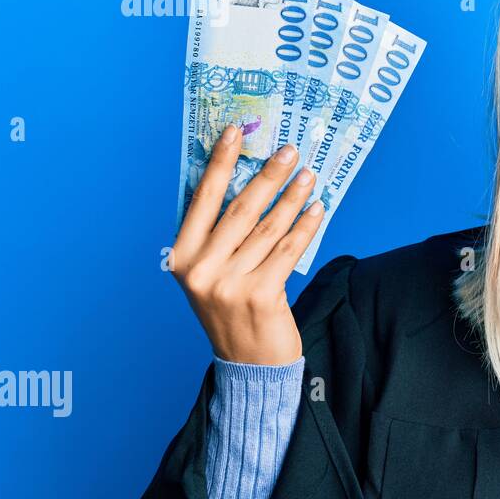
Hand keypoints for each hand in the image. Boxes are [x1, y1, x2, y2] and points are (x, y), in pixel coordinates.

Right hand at [169, 123, 324, 364]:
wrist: (249, 366)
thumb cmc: (233, 310)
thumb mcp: (213, 273)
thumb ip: (221, 236)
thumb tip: (248, 180)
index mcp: (182, 259)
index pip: (202, 200)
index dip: (219, 163)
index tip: (234, 132)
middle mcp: (201, 271)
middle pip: (240, 209)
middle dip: (267, 175)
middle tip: (290, 150)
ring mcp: (229, 285)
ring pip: (268, 228)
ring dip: (293, 198)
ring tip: (309, 176)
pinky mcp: (261, 297)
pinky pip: (289, 250)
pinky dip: (306, 227)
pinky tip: (317, 209)